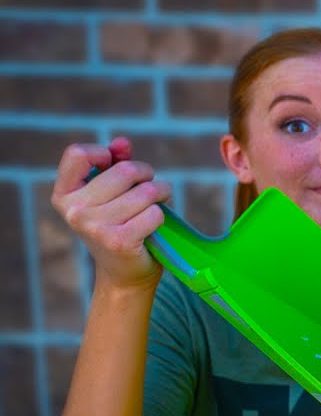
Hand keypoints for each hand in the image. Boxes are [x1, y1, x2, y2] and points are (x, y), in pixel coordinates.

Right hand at [51, 137, 170, 289]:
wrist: (124, 273)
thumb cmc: (119, 225)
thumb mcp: (110, 193)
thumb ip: (114, 163)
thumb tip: (122, 142)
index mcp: (64, 194)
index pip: (77, 154)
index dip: (104, 154)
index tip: (115, 166)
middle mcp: (74, 210)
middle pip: (124, 171)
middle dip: (146, 175)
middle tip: (150, 188)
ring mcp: (95, 226)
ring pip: (146, 192)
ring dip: (161, 194)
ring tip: (156, 204)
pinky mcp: (120, 241)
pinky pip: (155, 213)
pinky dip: (162, 216)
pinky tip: (153, 226)